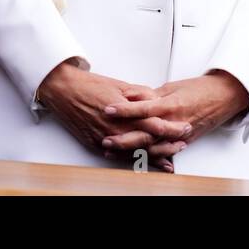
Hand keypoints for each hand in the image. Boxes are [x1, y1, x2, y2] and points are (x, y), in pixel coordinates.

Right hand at [36, 61, 188, 168]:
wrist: (63, 90)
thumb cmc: (89, 85)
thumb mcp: (119, 85)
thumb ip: (139, 95)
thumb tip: (155, 100)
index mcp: (125, 112)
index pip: (155, 124)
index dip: (172, 128)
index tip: (185, 127)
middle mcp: (116, 128)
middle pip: (149, 143)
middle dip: (169, 145)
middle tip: (183, 144)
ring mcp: (106, 139)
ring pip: (136, 153)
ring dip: (155, 156)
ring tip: (170, 159)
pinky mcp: (97, 144)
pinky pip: (119, 156)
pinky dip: (134, 161)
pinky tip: (144, 163)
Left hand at [101, 72, 248, 155]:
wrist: (225, 97)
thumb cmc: (200, 89)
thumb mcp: (172, 87)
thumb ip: (151, 94)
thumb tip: (130, 96)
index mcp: (172, 105)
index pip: (144, 109)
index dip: (125, 110)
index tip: (108, 109)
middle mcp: (174, 122)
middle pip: (146, 134)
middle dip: (123, 139)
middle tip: (104, 139)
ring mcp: (179, 135)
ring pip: (153, 147)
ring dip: (132, 151)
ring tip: (113, 151)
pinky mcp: (185, 142)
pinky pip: (165, 152)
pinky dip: (150, 158)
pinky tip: (136, 160)